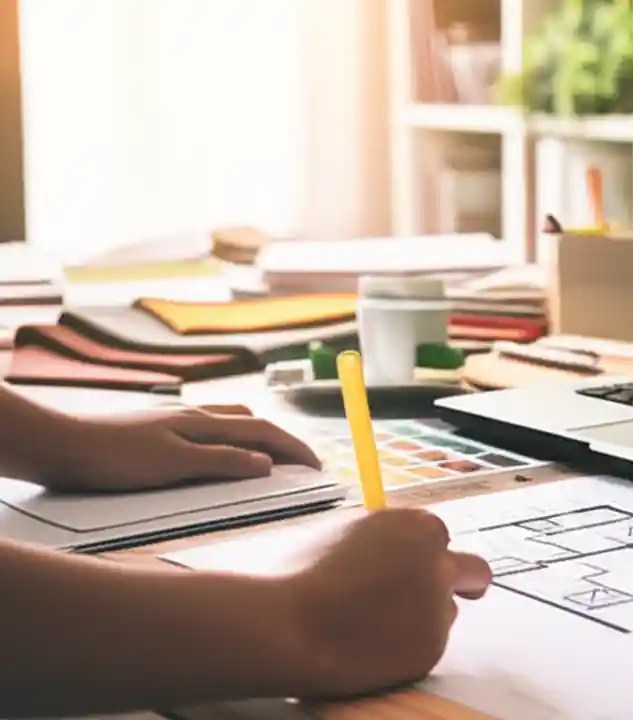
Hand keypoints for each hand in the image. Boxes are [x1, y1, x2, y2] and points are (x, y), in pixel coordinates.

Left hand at [48, 404, 321, 492]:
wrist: (62, 444)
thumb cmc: (114, 458)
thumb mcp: (173, 464)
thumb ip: (221, 462)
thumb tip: (267, 462)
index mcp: (204, 423)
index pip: (265, 433)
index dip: (295, 449)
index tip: (318, 467)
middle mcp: (195, 415)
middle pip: (254, 422)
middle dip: (283, 441)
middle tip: (302, 464)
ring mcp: (176, 419)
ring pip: (231, 422)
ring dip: (257, 436)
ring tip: (269, 457)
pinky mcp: (158, 428)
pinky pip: (209, 428)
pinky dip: (230, 438)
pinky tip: (219, 450)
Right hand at [284, 508, 491, 697]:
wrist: (289, 626)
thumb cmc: (299, 578)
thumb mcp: (343, 534)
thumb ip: (381, 540)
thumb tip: (387, 550)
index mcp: (414, 526)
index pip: (437, 536)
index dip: (424, 553)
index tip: (414, 565)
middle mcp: (436, 562)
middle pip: (474, 570)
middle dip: (465, 582)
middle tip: (448, 595)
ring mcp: (438, 606)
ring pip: (444, 613)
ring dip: (422, 619)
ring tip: (372, 628)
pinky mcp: (431, 647)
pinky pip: (426, 647)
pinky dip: (406, 650)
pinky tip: (369, 648)